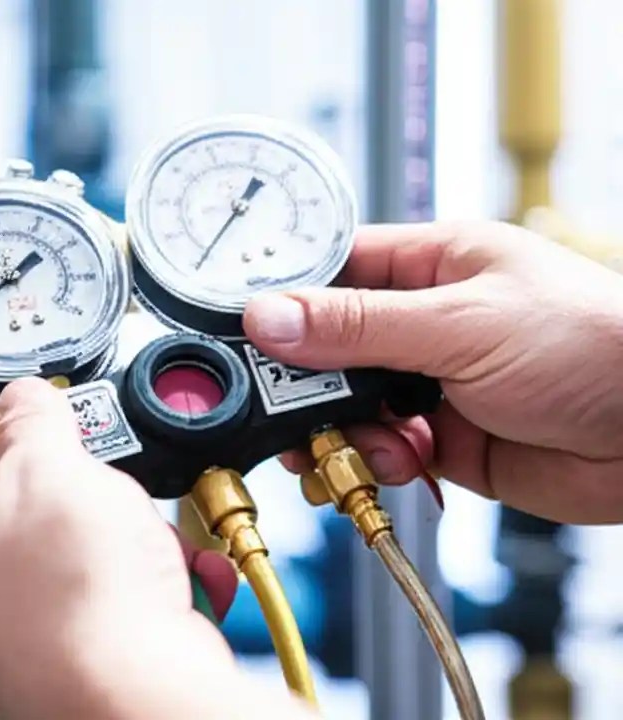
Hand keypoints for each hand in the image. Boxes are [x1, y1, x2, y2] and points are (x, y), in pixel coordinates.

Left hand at [0, 378, 307, 719]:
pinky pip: (111, 610)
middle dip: (81, 500)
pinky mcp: (71, 670)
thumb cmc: (75, 592)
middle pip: (22, 520)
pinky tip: (178, 584)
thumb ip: (32, 420)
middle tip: (105, 492)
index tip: (27, 431)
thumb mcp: (51, 463)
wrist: (137, 691)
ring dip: (128, 544)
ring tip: (150, 545)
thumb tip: (24, 399)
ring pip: (75, 564)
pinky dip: (151, 591)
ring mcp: (15, 644)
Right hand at [244, 221, 622, 523]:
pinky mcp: (445, 439)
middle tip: (291, 408)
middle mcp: (426, 321)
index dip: (284, 299)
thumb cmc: (598, 345)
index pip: (332, 269)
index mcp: (433, 265)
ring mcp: (432, 382)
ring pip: (347, 406)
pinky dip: (380, 461)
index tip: (248, 333)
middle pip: (328, 347)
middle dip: (306, 383)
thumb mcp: (460, 325)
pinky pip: (382, 449)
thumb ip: (357, 327)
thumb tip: (271, 316)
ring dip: (342, 430)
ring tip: (358, 443)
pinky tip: (406, 461)